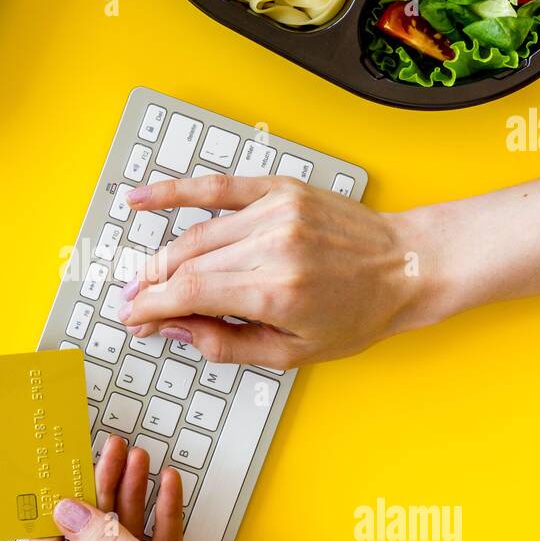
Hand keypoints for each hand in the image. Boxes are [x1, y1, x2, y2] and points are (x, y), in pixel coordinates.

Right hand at [118, 174, 422, 367]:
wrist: (407, 266)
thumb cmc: (358, 313)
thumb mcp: (293, 353)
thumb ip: (226, 345)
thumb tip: (174, 329)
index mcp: (277, 292)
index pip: (189, 294)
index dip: (151, 308)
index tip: (132, 318)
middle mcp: (273, 247)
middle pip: (186, 265)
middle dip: (150, 288)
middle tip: (133, 305)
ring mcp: (276, 212)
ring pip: (196, 235)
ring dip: (161, 258)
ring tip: (143, 278)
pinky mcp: (280, 189)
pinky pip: (216, 187)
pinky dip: (174, 192)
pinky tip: (140, 198)